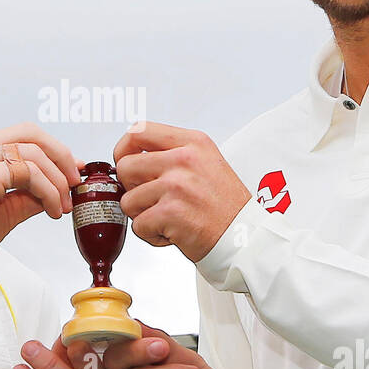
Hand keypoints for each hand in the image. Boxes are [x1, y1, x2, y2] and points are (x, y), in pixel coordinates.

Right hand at [0, 124, 80, 282]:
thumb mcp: (4, 212)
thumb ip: (28, 195)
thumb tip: (58, 189)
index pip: (23, 136)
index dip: (54, 150)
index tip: (72, 171)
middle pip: (31, 133)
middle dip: (61, 156)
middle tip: (74, 183)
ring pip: (34, 154)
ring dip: (57, 182)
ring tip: (61, 207)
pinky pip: (28, 173)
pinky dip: (48, 192)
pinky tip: (49, 210)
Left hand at [113, 122, 250, 262]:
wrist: (244, 237)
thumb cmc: (225, 206)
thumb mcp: (205, 162)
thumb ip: (172, 154)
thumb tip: (132, 157)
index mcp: (192, 142)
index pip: (139, 130)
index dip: (123, 149)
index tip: (127, 163)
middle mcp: (184, 159)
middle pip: (125, 166)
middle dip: (131, 188)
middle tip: (152, 199)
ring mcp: (177, 185)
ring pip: (128, 200)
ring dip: (143, 215)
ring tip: (168, 218)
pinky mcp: (171, 212)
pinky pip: (138, 225)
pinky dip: (151, 235)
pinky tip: (173, 232)